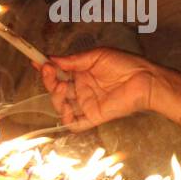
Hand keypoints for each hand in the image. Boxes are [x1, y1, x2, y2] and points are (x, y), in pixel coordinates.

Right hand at [39, 47, 156, 130]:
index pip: (58, 72)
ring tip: (62, 86)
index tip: (36, 61)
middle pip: (56, 89)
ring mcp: (86, 103)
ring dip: (56, 97)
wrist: (144, 80)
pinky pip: (75, 123)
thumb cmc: (124, 64)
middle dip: (49, 80)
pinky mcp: (93, 116)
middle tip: (49, 70)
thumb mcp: (96, 56)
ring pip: (61, 105)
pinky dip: (66, 119)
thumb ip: (74, 60)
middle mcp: (81, 89)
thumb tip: (52, 59)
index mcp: (81, 73)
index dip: (46, 68)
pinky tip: (66, 108)